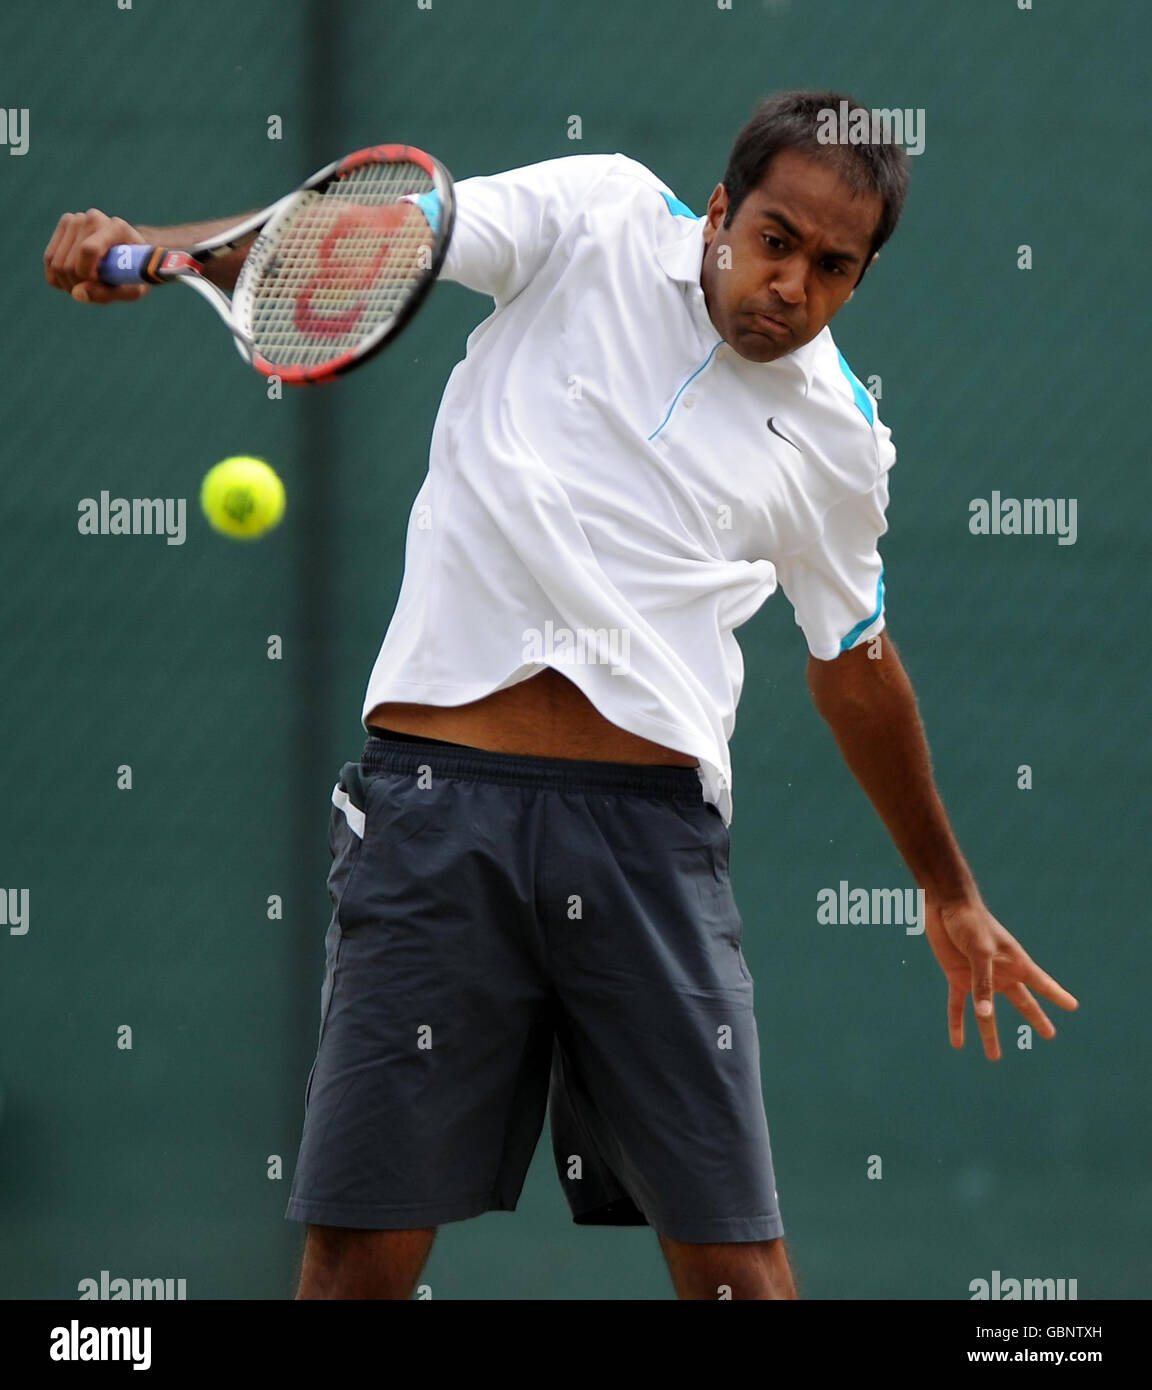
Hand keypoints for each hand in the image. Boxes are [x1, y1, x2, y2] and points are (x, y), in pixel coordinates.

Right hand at [43, 209, 150, 302]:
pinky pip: (49, 260)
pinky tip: (76, 279)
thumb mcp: (130, 291)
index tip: (98, 283)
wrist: (131, 253)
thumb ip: (107, 293)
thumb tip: (76, 293)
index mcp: (116, 228)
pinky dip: (59, 277)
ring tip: (88, 285)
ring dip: (68, 283)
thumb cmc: (134, 273)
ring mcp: (76, 219)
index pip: (88, 250)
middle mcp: (94, 218)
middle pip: (69, 262)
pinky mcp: (65, 225)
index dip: (87, 274)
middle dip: (79, 284)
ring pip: (55, 262)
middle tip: (96, 288)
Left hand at [923, 896, 1077, 1059]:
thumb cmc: (970, 922)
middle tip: (1050, 1035)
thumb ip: (983, 984)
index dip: (1058, 996)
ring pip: (987, 1012)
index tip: (1073, 1006)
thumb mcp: (980, 952)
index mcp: (1015, 963)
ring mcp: (978, 977)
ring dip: (989, 1033)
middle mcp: (1000, 973)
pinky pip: (958, 1006)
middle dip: (1036, 1019)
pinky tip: (958, 1044)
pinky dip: (957, 1024)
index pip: (1042, 984)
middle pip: (1022, 1002)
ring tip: (994, 1057)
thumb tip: (985, 1016)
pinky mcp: (956, 977)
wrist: (944, 904)